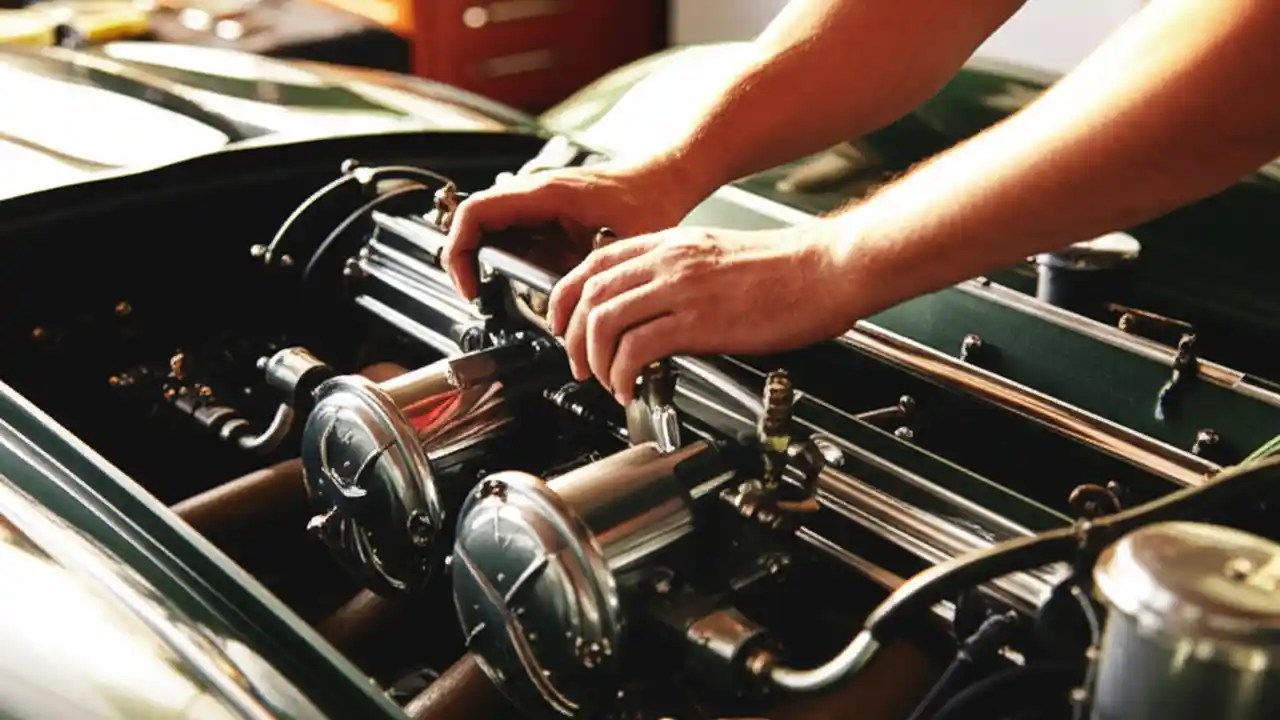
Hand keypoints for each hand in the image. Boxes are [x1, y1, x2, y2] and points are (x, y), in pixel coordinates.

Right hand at [442, 161, 703, 299]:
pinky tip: (514, 281)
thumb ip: (586, 273)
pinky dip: (501, 255)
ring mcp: (536, 201)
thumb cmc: (648, 199)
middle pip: (473, 222)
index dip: (461, 252)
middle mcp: (533, 192)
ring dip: (480, 258)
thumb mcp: (618, 245)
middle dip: (464, 260)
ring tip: (487, 292)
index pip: (475, 213)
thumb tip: (560, 305)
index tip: (471, 286)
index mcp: (543, 193)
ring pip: (487, 227)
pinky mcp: (545, 211)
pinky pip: (508, 231)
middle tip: (474, 295)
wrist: (665, 180)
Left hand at [546, 223, 859, 403]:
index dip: (566, 297)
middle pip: (589, 295)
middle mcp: (669, 262)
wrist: (829, 268)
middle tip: (579, 365)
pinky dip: (622, 374)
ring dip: (595, 360)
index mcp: (672, 245)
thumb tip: (658, 308)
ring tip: (606, 383)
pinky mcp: (699, 321)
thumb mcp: (720, 257)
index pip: (594, 264)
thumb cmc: (789, 269)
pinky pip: (637, 349)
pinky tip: (632, 388)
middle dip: (573, 337)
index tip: (563, 325)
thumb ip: (682, 276)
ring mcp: (681, 289)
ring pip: (604, 322)